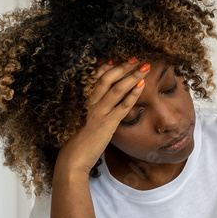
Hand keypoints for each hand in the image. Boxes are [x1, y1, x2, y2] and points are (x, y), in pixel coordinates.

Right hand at [56, 59, 148, 174]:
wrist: (72, 159)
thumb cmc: (77, 141)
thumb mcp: (82, 119)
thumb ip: (91, 108)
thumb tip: (104, 101)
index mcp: (82, 99)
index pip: (96, 76)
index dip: (108, 66)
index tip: (119, 58)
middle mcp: (88, 102)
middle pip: (107, 78)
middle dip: (123, 66)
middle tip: (136, 59)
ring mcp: (97, 112)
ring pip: (116, 88)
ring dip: (132, 76)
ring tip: (144, 67)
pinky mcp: (106, 124)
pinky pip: (122, 106)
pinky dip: (133, 95)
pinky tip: (142, 86)